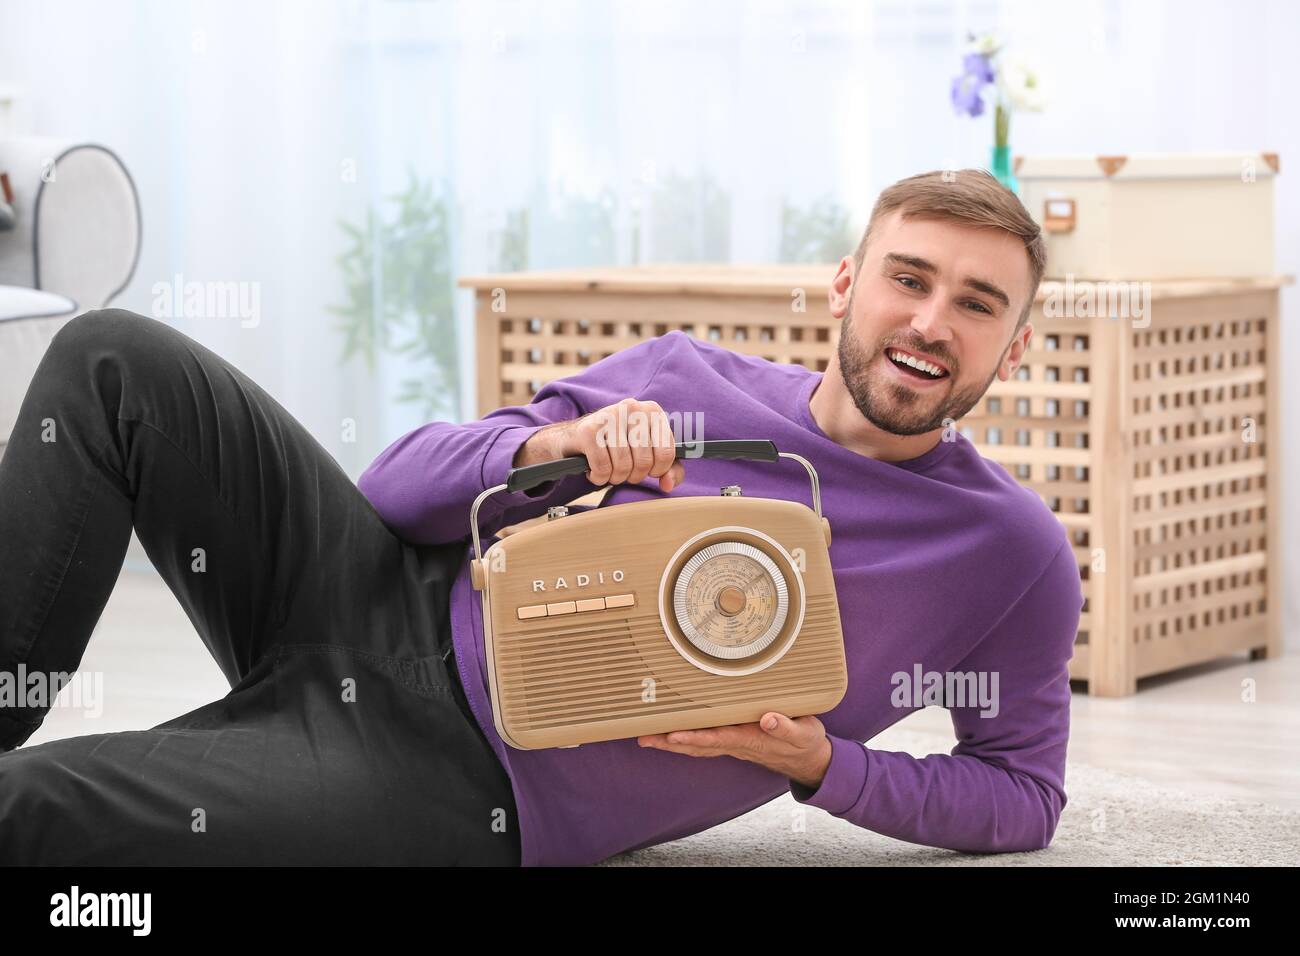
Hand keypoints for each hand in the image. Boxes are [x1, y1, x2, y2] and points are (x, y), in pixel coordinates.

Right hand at [518, 398, 684, 491]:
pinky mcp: (589, 430)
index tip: (648, 471)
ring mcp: (609, 416)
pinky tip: (595, 471)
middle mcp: (632, 408)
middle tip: (624, 472)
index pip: (667, 452)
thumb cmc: (616, 447)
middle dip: (634, 476)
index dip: (657, 470)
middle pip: (644, 461)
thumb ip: (668, 469)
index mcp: (652, 411)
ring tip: (609, 470)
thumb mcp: (646, 454)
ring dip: (615, 478)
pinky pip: (602, 467)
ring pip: (623, 465)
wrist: (575, 439)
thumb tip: (668, 484)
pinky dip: (599, 477)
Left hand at [637, 712, 832, 790]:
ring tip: (646, 737)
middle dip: (671, 742)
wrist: (808, 759)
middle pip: (698, 745)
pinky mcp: (733, 739)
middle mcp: (737, 744)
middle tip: (644, 738)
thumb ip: (787, 727)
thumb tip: (768, 719)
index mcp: (751, 740)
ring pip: (697, 745)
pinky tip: (668, 735)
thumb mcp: (804, 733)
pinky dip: (684, 739)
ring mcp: (733, 744)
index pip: (718, 738)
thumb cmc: (805, 742)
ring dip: (671, 742)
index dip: (696, 737)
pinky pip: (703, 741)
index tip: (674, 735)